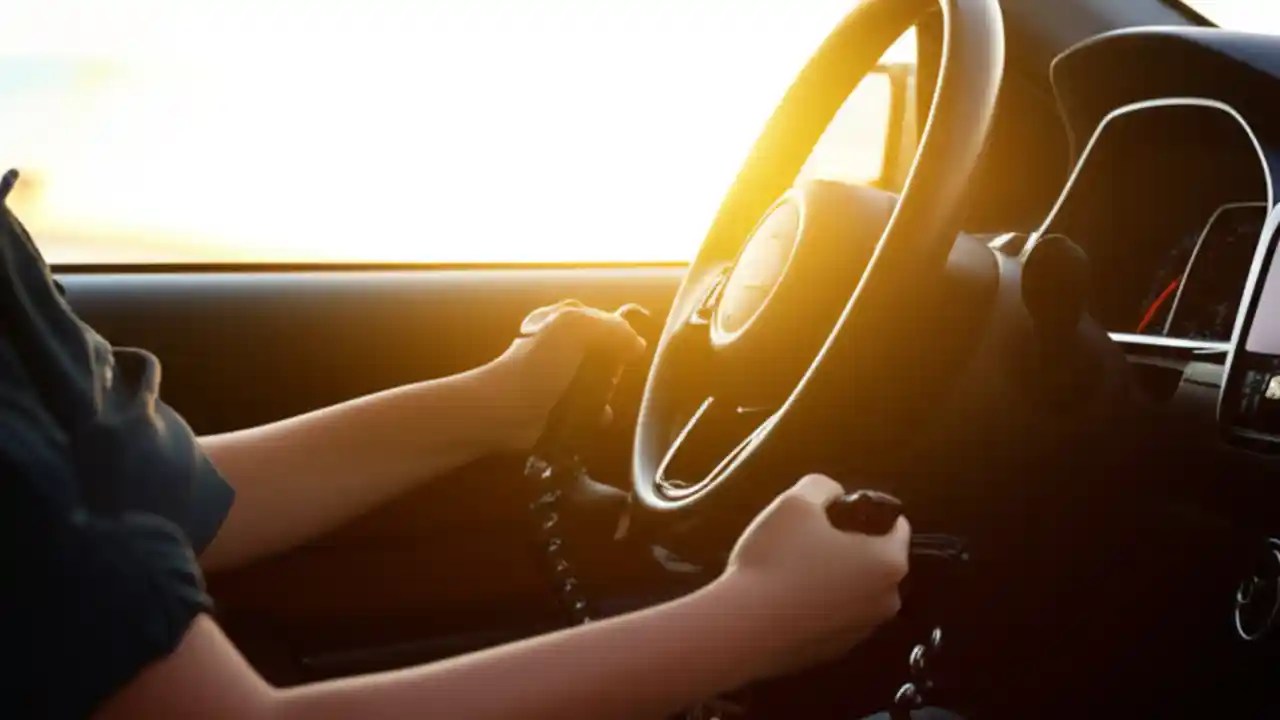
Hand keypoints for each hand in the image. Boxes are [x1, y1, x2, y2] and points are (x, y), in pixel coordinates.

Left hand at [490, 300, 647, 450]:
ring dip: (606, 392)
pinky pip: (591, 405)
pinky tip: (597, 416)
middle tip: (609, 377)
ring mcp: (561, 375)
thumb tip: (637, 344)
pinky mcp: (561, 404)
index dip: (620, 334)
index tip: (627, 350)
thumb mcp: (576, 328)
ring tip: (601, 400)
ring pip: (601, 380)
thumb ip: (612, 327)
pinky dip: (598, 412)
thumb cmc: (538, 364)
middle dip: (613, 367)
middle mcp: (563, 344)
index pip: (606, 320)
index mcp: (564, 318)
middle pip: (607, 353)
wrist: (507, 409)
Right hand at [718, 474, 909, 677]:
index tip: (834, 513)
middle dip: (851, 548)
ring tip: (792, 570)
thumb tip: (834, 493)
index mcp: (889, 562)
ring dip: (834, 579)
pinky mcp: (835, 652)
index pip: (896, 527)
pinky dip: (819, 606)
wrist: (743, 630)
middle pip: (876, 561)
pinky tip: (786, 599)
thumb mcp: (796, 502)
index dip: (866, 513)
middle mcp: (887, 601)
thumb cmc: (777, 558)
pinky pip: (834, 617)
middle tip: (808, 539)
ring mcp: (861, 632)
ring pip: (854, 591)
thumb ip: (823, 486)